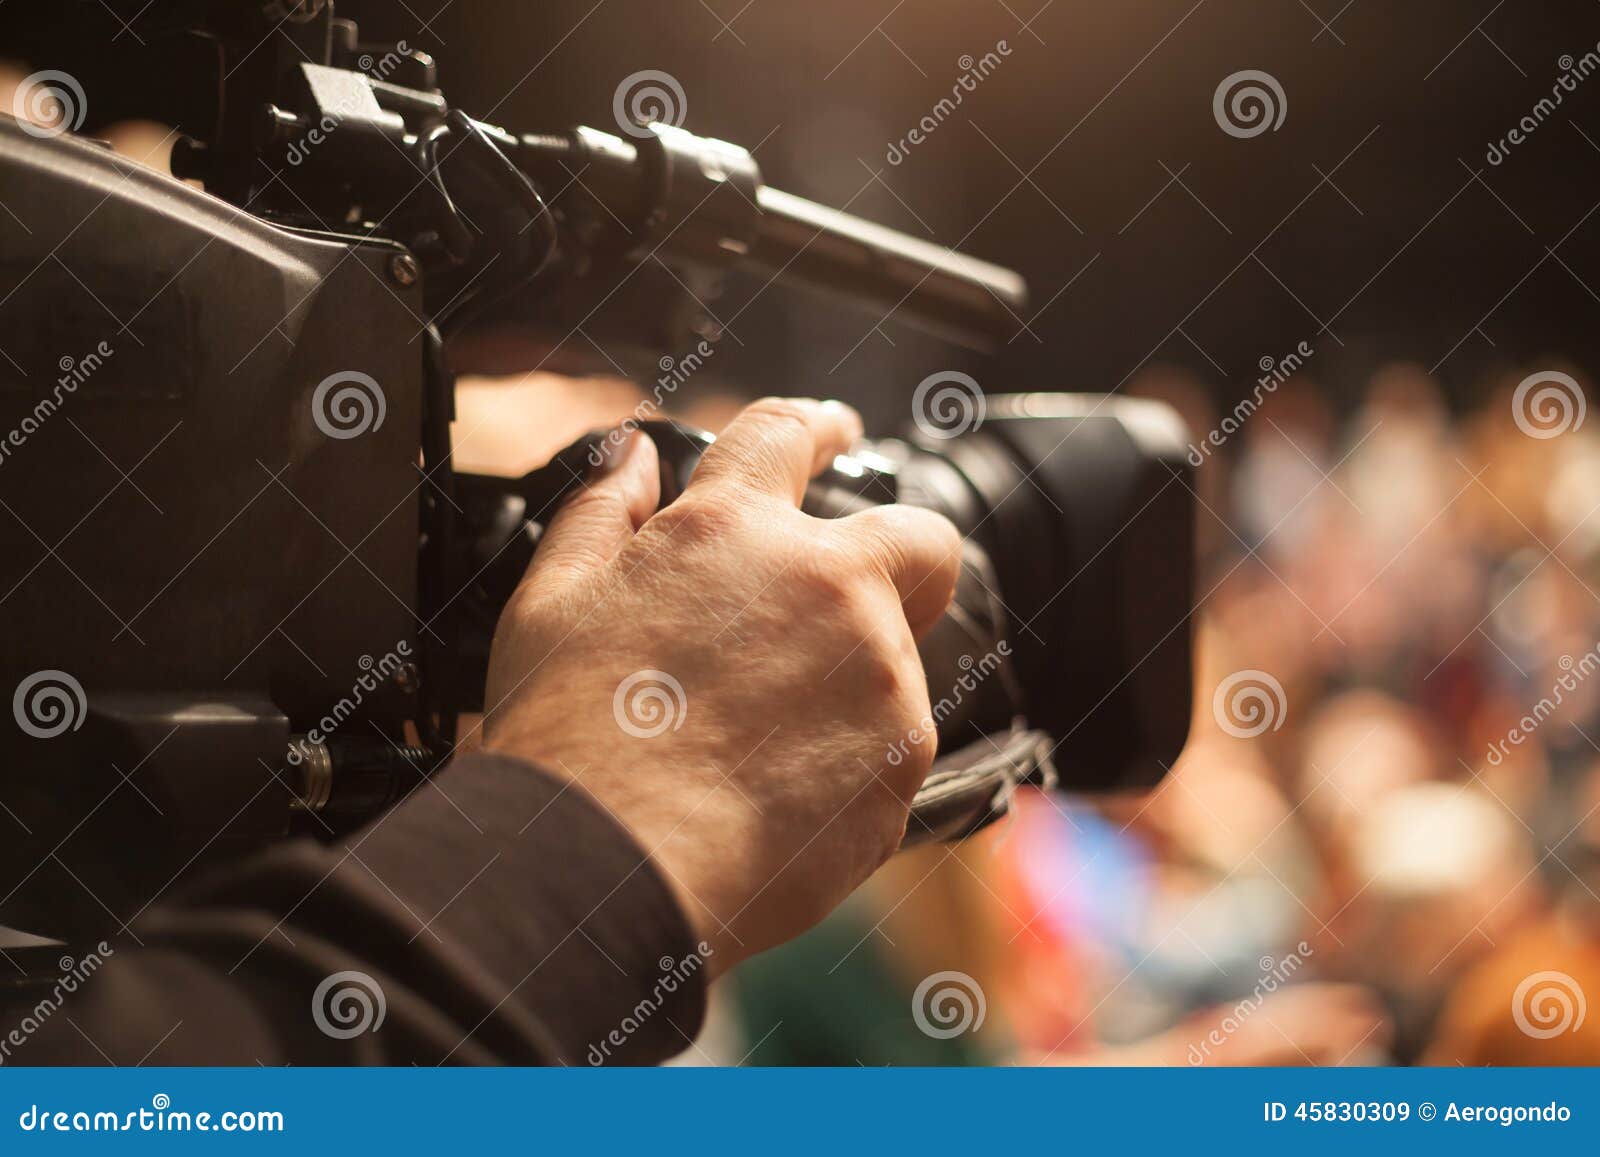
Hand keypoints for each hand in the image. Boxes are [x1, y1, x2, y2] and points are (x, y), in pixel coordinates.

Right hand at [481, 398, 962, 974]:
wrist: (609, 867)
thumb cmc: (570, 739)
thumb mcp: (551, 600)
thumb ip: (602, 511)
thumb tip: (630, 457)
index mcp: (733, 531)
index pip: (789, 435)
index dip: (818, 426)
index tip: (837, 432)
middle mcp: (829, 587)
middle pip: (920, 538)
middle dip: (904, 555)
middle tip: (857, 596)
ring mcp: (880, 676)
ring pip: (901, 658)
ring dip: (852, 679)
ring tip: (762, 739)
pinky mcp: (904, 761)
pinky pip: (894, 745)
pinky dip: (852, 758)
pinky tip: (779, 790)